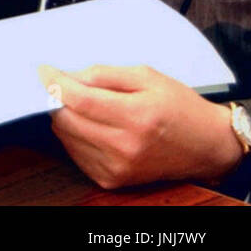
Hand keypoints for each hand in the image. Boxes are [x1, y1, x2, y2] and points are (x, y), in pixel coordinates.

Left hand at [40, 63, 244, 188]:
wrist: (206, 145)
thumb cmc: (178, 107)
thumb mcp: (146, 76)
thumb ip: (104, 74)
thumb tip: (69, 76)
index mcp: (136, 116)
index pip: (79, 100)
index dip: (55, 82)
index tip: (45, 71)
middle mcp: (126, 146)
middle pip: (66, 119)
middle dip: (59, 98)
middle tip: (67, 87)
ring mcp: (118, 167)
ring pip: (66, 137)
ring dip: (66, 117)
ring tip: (88, 107)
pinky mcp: (113, 179)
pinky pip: (75, 154)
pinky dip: (75, 136)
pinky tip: (93, 126)